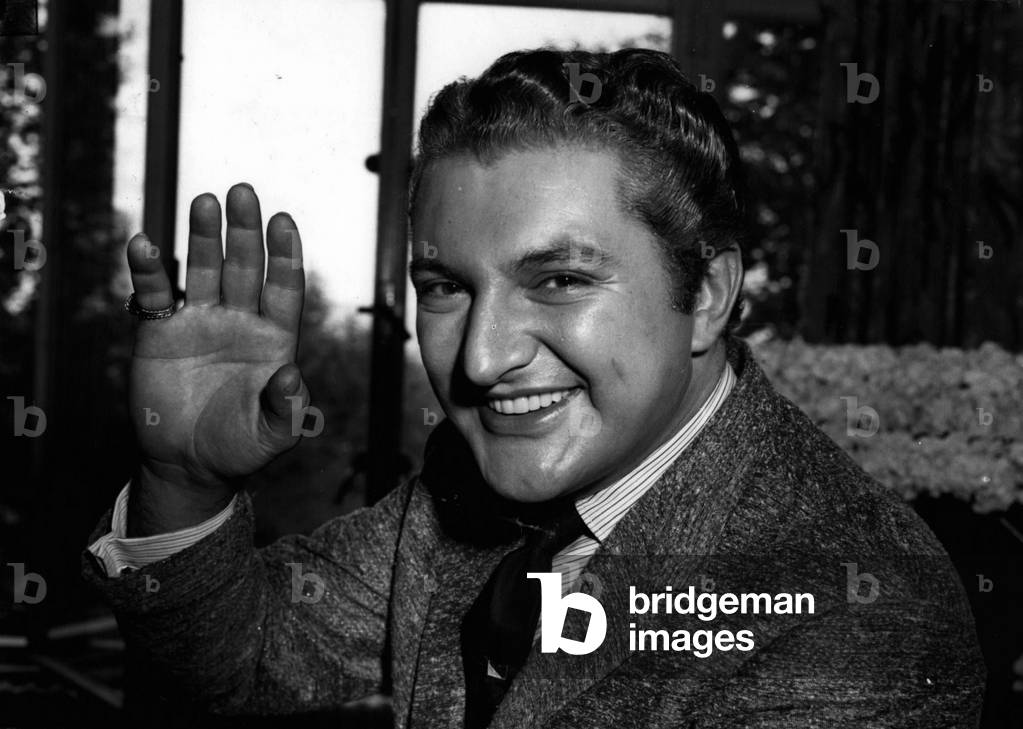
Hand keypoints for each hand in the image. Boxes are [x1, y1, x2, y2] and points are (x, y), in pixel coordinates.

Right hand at [125, 184, 307, 529]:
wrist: (190, 465)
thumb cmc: (241, 446)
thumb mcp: (274, 435)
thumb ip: (287, 408)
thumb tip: (290, 375)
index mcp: (275, 339)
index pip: (284, 288)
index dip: (284, 254)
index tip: (283, 221)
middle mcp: (240, 321)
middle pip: (244, 266)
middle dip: (245, 230)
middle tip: (243, 191)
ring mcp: (200, 322)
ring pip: (204, 269)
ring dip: (204, 236)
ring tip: (204, 202)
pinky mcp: (160, 332)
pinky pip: (154, 294)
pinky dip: (149, 270)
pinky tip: (144, 244)